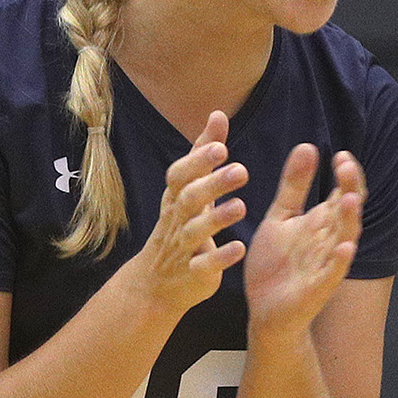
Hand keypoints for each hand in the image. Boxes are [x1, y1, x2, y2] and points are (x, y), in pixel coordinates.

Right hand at [123, 111, 248, 316]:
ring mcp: (183, 247)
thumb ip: (204, 153)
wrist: (156, 283)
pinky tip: (239, 249)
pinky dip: (220, 258)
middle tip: (241, 170)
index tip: (221, 146)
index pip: (180, 175)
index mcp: (176, 197)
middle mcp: (177, 220)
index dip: (197, 161)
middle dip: (213, 184)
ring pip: (195, 232)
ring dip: (217, 219)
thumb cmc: (179, 225)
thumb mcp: (190, 187)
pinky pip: (204, 266)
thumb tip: (218, 114)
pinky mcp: (194, 273)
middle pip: (189, 199)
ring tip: (241, 207)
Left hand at [244, 146, 362, 340]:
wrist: (263, 311)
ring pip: (345, 240)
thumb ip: (294, 185)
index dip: (347, 175)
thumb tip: (307, 146)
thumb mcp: (280, 217)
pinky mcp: (317, 289)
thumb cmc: (275, 264)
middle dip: (350, 189)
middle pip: (348, 212)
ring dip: (350, 221)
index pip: (343, 194)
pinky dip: (340, 262)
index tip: (341, 155)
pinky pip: (332, 274)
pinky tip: (344, 248)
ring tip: (351, 200)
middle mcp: (329, 241)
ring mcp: (326, 265)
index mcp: (321, 223)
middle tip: (346, 167)